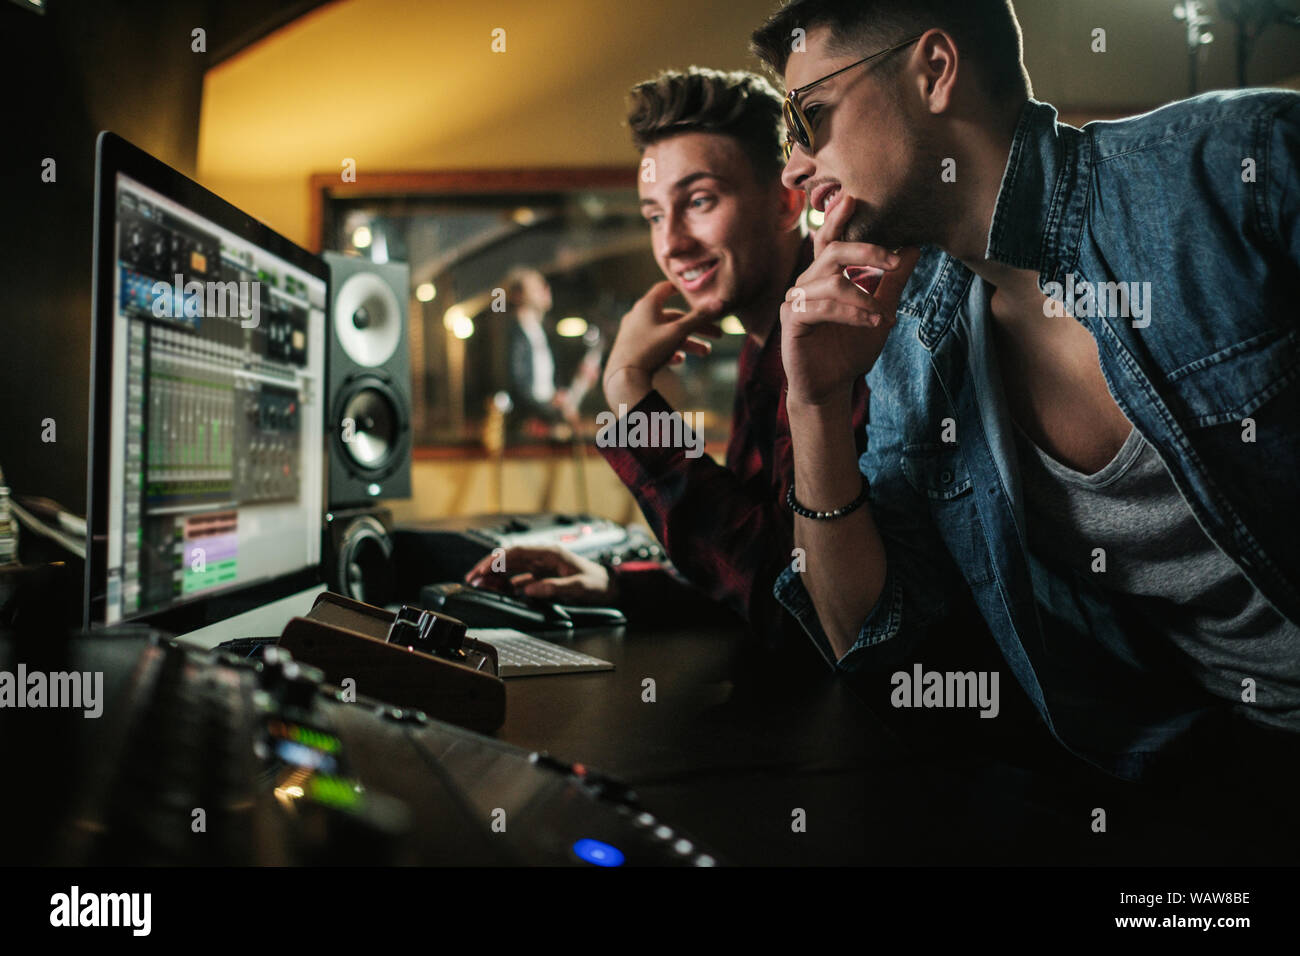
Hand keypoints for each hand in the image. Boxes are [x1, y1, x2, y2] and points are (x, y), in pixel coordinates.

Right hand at [464, 545, 616, 603]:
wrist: (610, 587)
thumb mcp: (578, 586)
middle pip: (508, 558)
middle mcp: (542, 557)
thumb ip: (554, 587)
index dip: (495, 560)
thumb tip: (529, 589)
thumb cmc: (597, 582)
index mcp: (549, 552)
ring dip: (494, 576)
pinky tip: (498, 592)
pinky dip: (507, 585)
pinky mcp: (542, 577)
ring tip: (478, 586)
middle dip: (488, 567)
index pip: (515, 552)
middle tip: (471, 579)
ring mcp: (541, 567)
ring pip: (511, 569)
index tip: (481, 570)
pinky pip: (519, 579)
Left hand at [602, 281, 723, 409]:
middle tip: (717, 336)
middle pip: (672, 317)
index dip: (680, 289)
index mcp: (646, 305)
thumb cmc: (649, 350)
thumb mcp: (677, 332)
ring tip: (705, 352)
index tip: (693, 294)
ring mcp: (633, 334)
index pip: (664, 289)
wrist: (623, 378)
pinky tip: (680, 360)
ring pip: (665, 334)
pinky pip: (654, 347)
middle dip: (696, 327)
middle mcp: (638, 316)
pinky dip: (669, 351)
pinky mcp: (631, 350)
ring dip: (687, 342)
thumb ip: (699, 318)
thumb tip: (720, 303)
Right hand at [780, 194, 920, 407]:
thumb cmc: (850, 349)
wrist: (830, 387)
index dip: (839, 218)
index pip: (830, 240)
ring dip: (863, 296)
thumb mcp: (880, 311)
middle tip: (895, 260)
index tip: (857, 199)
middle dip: (865, 252)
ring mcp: (795, 301)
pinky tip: (871, 321)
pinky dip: (850, 313)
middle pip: (831, 252)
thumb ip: (892, 281)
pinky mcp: (791, 321)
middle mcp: (806, 283)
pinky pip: (821, 307)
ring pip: (830, 282)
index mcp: (824, 276)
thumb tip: (914, 247)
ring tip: (884, 314)